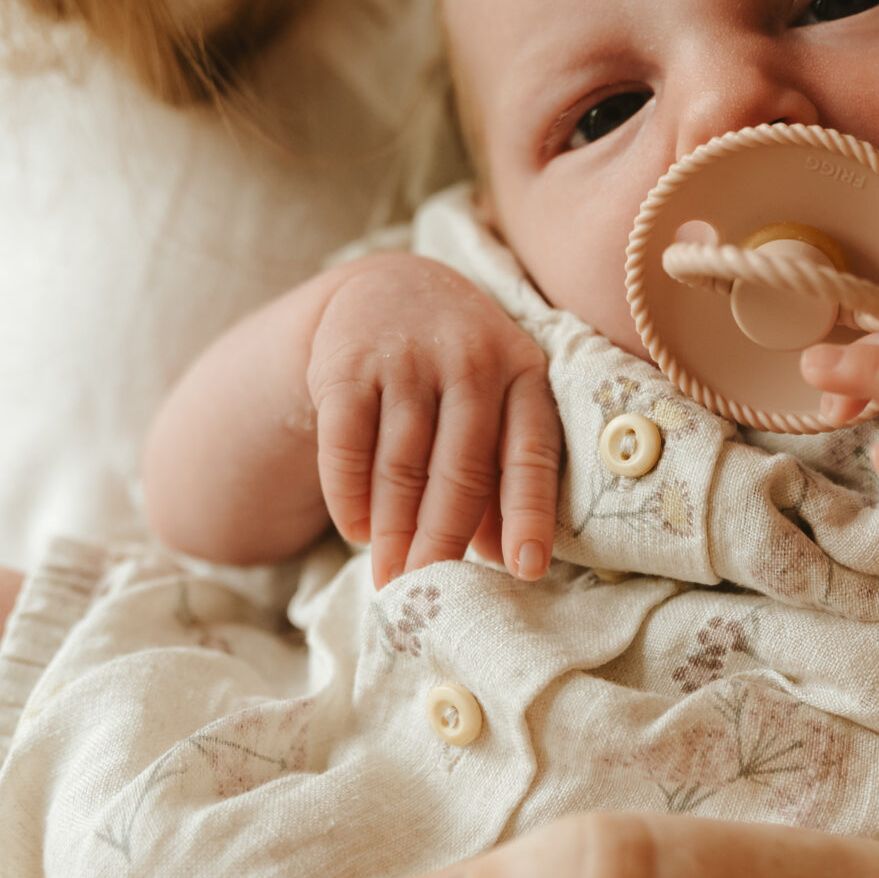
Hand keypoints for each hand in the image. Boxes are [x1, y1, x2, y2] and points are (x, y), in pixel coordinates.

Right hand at [308, 255, 562, 584]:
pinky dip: (349, 498)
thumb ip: (500, 472)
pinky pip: (346, 448)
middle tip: (426, 589)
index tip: (525, 571)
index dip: (529, 515)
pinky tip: (357, 530)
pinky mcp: (347, 363)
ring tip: (391, 574)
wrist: (391, 288)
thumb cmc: (457, 372)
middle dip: (441, 542)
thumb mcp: (495, 401)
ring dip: (393, 531)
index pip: (532, 453)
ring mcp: (408, 358)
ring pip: (401, 467)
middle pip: (460, 472)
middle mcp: (472, 360)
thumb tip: (498, 557)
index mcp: (524, 372)